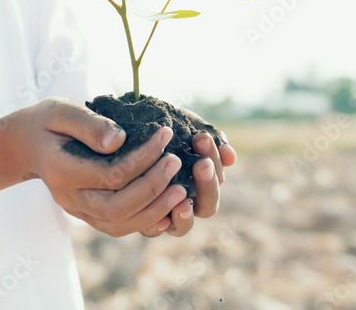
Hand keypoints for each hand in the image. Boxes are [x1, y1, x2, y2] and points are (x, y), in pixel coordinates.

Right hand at [9, 97, 188, 236]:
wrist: (27, 145)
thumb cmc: (48, 122)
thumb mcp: (62, 111)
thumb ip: (89, 124)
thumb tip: (120, 139)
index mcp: (61, 170)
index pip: (111, 174)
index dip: (143, 157)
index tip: (165, 134)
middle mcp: (69, 198)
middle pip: (118, 207)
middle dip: (153, 187)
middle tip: (176, 162)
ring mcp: (78, 211)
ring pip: (120, 224)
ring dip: (155, 209)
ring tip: (181, 188)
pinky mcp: (88, 215)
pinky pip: (118, 227)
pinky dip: (145, 220)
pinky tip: (167, 206)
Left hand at [139, 110, 236, 237]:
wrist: (123, 125)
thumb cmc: (157, 127)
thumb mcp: (184, 126)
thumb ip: (210, 140)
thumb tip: (231, 157)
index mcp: (201, 179)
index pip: (217, 180)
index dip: (215, 163)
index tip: (203, 139)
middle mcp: (187, 199)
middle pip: (208, 206)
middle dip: (208, 185)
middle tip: (201, 163)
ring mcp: (166, 212)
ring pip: (185, 225)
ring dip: (187, 212)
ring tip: (182, 195)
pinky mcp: (141, 220)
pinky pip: (153, 230)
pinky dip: (158, 225)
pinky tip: (159, 215)